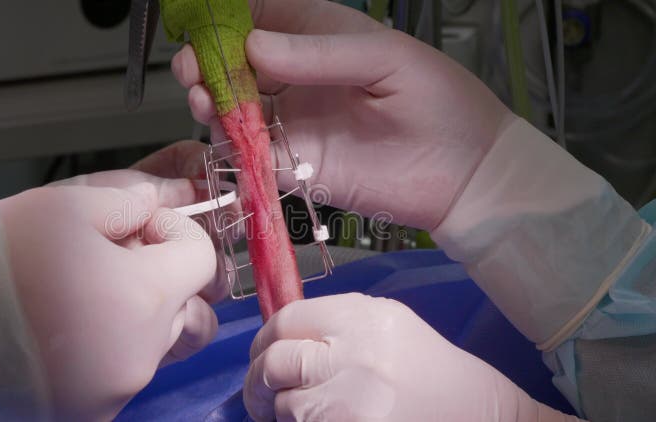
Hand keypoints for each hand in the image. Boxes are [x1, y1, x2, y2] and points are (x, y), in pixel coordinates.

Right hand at [0, 170, 226, 420]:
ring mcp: (116, 390)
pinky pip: (122, 373)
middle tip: (106, 259)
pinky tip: (66, 330)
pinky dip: (107, 349)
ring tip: (84, 297)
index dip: (174, 232)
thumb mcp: (64, 204)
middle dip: (157, 274)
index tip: (137, 228)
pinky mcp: (90, 414)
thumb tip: (167, 196)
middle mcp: (141, 353)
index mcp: (144, 298)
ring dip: (136, 314)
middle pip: (184, 304)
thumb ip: (132, 197)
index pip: (201, 259)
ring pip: (157, 341)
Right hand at [172, 0, 514, 229]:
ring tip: (205, 104)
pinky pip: (253, 157)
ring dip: (212, 105)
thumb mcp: (387, 60)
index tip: (202, 29)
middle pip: (238, 65)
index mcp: (322, 38)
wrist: (467, 175)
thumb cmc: (442, 103)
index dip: (227, 20)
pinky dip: (233, 150)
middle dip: (208, 64)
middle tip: (194, 73)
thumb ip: (321, 53)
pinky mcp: (297, 167)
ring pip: (237, 109)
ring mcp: (296, 123)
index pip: (262, 17)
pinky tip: (227, 142)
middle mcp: (301, 78)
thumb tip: (255, 47)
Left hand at [244, 293, 579, 421]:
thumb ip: (334, 324)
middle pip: (276, 362)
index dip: (264, 341)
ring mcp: (356, 399)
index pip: (286, 320)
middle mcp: (358, 351)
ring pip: (285, 406)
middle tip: (261, 395)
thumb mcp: (386, 326)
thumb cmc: (433, 372)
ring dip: (280, 414)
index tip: (261, 356)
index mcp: (364, 316)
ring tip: (295, 416)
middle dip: (258, 382)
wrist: (483, 415)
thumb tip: (279, 336)